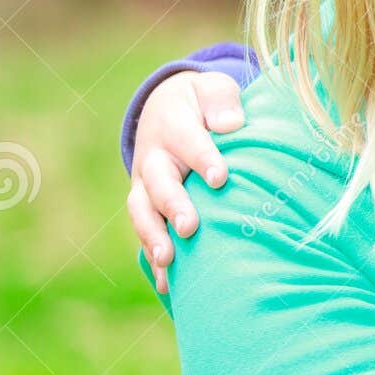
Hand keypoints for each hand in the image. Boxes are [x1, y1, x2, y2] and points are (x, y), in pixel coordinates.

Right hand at [126, 70, 243, 291]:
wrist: (166, 108)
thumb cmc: (203, 102)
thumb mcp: (212, 88)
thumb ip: (221, 102)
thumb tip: (232, 124)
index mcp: (173, 125)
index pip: (189, 141)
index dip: (204, 159)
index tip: (221, 178)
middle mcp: (154, 158)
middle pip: (158, 183)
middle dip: (173, 205)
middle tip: (189, 227)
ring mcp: (145, 185)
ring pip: (142, 212)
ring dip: (153, 237)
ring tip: (168, 260)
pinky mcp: (147, 207)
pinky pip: (146, 233)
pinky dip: (153, 259)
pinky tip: (168, 285)